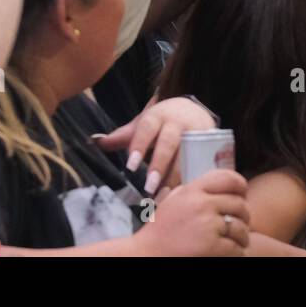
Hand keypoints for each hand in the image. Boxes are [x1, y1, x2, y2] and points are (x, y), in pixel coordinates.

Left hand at [95, 96, 216, 194]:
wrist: (193, 109)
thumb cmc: (162, 121)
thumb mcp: (143, 123)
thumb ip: (123, 135)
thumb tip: (94, 140)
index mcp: (158, 115)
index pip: (146, 129)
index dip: (139, 146)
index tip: (130, 166)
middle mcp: (178, 122)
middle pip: (168, 143)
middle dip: (159, 165)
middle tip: (149, 187)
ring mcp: (197, 132)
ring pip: (187, 156)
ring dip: (176, 178)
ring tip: (164, 197)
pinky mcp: (211, 144)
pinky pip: (203, 163)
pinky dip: (194, 180)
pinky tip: (185, 195)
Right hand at [134, 169, 250, 256]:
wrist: (146, 255)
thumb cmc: (159, 230)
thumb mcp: (172, 200)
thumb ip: (193, 191)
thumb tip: (218, 185)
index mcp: (192, 190)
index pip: (228, 179)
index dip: (240, 186)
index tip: (243, 195)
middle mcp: (201, 204)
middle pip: (239, 204)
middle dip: (244, 216)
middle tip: (242, 224)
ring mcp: (207, 225)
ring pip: (240, 227)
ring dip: (243, 236)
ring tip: (239, 241)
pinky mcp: (211, 246)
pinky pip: (236, 247)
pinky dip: (237, 251)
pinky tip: (232, 252)